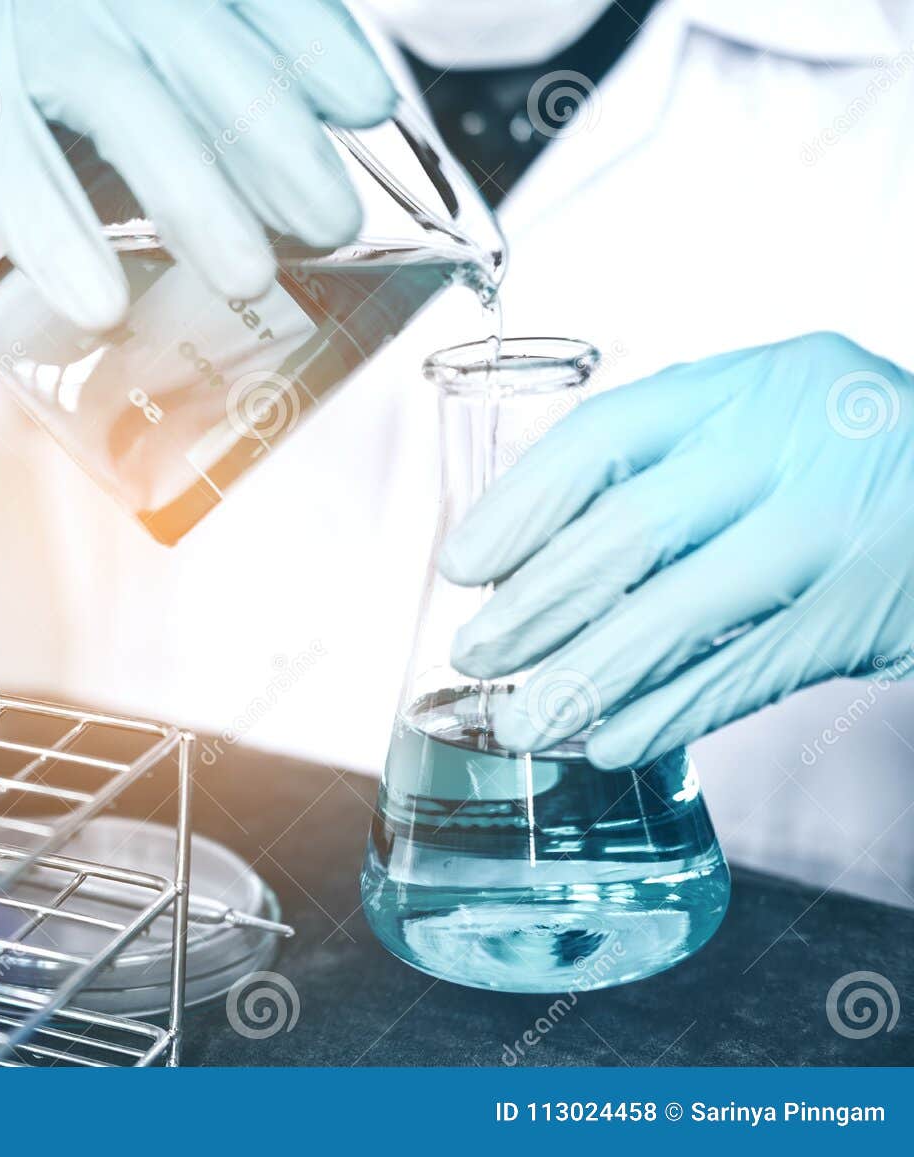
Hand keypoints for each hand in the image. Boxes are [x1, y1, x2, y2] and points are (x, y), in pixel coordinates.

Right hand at [0, 1, 394, 328]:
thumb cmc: (24, 113)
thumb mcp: (127, 105)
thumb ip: (204, 126)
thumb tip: (316, 201)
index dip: (311, 37)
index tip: (368, 105)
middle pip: (192, 38)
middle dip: (271, 132)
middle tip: (330, 219)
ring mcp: (2, 26)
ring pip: (115, 95)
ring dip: (192, 189)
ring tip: (247, 273)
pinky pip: (8, 167)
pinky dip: (60, 234)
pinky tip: (100, 298)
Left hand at [440, 332, 913, 767]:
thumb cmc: (850, 461)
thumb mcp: (766, 423)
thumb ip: (666, 464)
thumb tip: (526, 554)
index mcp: (747, 386)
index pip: (603, 437)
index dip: (519, 507)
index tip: (462, 565)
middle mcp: (792, 446)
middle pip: (628, 531)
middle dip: (536, 604)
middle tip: (475, 654)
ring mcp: (833, 531)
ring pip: (677, 613)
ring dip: (586, 676)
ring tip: (526, 717)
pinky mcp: (863, 615)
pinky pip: (743, 673)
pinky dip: (669, 712)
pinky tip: (611, 737)